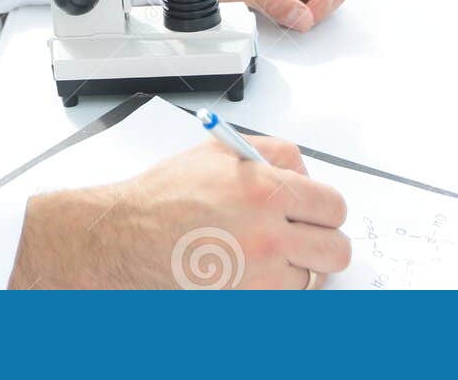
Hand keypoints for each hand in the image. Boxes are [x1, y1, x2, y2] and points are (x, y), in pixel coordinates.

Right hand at [11, 135, 349, 288]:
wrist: (122, 239)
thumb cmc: (161, 198)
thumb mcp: (218, 153)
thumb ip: (271, 155)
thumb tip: (305, 175)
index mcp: (265, 190)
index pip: (333, 205)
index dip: (324, 209)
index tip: (315, 213)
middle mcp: (268, 235)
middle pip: (335, 250)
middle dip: (321, 244)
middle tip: (302, 239)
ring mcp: (259, 277)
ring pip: (311, 280)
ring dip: (294, 270)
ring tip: (261, 256)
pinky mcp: (246, 304)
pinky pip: (282, 301)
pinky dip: (271, 291)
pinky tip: (246, 274)